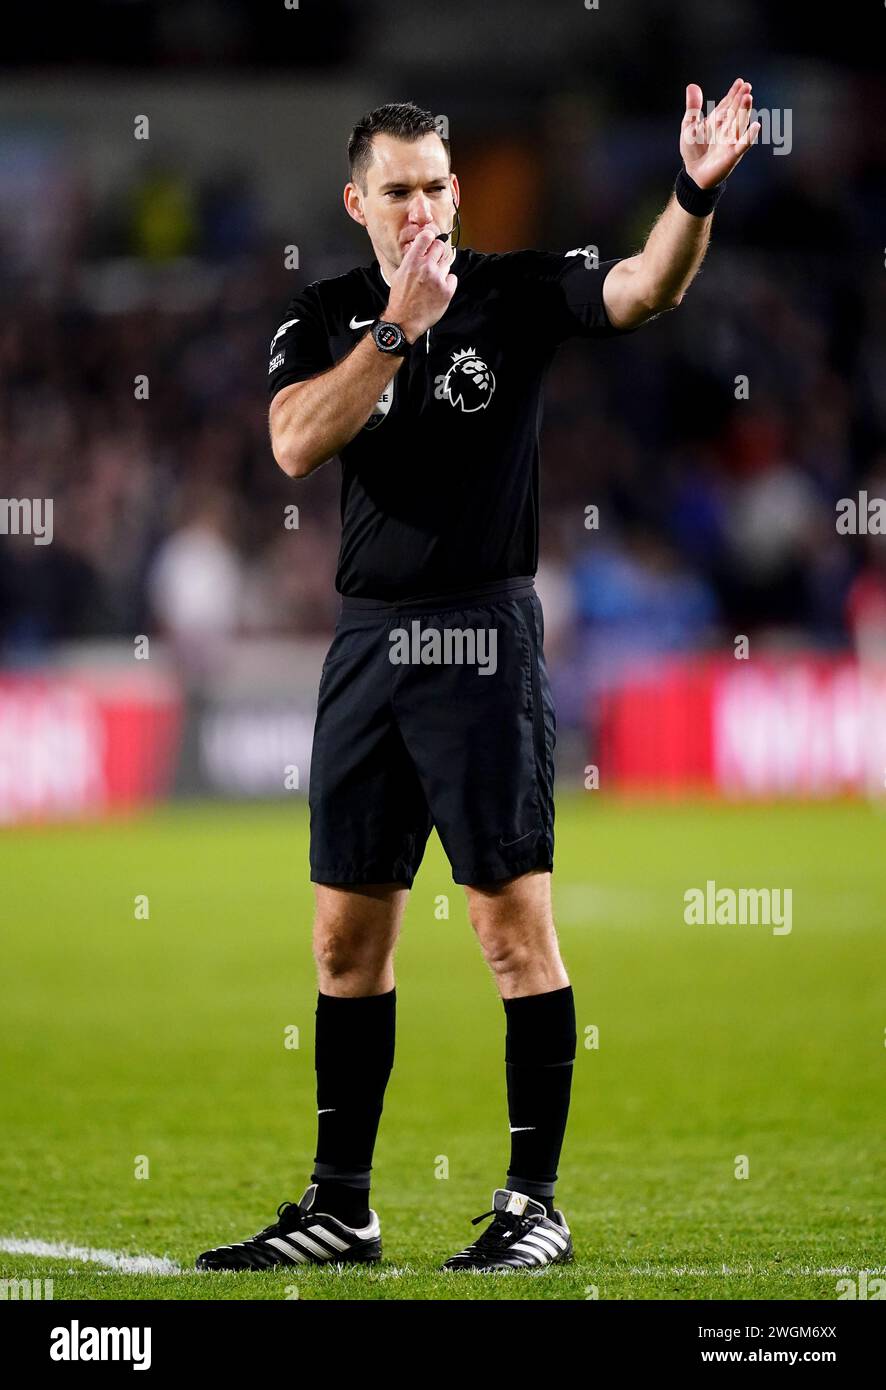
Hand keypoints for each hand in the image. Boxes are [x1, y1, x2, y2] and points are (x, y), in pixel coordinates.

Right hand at [384, 227, 457, 342]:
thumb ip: (411, 259)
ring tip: (432, 282)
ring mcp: (438, 278)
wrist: (404, 320)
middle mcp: (426, 267)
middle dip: (437, 253)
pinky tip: (438, 290)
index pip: (427, 236)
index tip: (431, 240)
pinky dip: (448, 283)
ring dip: (441, 270)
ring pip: (446, 264)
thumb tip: (420, 248)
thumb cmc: (400, 299)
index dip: (430, 237)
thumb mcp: (399, 274)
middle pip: (440, 246)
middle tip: (433, 262)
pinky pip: (452, 278)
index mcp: (412, 261)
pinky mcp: (447, 290)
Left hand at [680, 78, 760, 188]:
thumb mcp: (689, 126)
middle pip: (735, 111)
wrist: (693, 174)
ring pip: (740, 123)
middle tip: (746, 86)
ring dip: (744, 111)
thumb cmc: (693, 150)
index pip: (728, 103)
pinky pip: (743, 144)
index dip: (734, 93)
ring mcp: (731, 141)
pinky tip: (755, 126)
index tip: (740, 81)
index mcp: (718, 120)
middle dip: (740, 99)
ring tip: (748, 97)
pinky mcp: (732, 155)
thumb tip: (692, 85)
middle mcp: (727, 128)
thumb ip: (693, 108)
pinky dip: (749, 136)